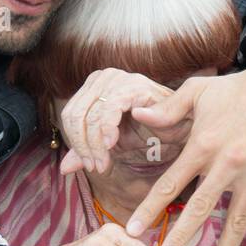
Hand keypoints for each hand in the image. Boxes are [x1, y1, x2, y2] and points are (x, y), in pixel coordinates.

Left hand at [57, 69, 188, 175]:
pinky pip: (110, 108)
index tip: (88, 165)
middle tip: (95, 167)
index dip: (76, 143)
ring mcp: (120, 78)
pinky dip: (107, 130)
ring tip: (104, 162)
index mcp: (94, 87)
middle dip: (84, 147)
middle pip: (76, 115)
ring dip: (95, 144)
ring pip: (91, 115)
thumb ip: (88, 152)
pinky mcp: (135, 85)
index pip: (70, 115)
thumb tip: (63, 168)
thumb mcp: (111, 146)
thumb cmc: (148, 134)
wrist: (182, 132)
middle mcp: (104, 77)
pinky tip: (112, 145)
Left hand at [125, 52, 245, 245]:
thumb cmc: (238, 87)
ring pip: (238, 219)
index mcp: (203, 144)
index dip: (150, 209)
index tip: (134, 233)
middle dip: (182, 237)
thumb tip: (137, 113)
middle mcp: (228, 162)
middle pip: (201, 207)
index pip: (170, 183)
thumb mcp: (198, 90)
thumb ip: (167, 108)